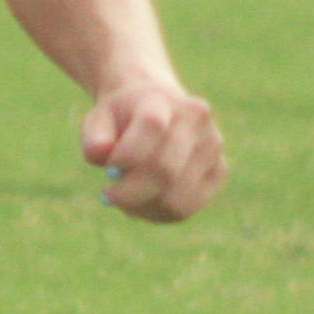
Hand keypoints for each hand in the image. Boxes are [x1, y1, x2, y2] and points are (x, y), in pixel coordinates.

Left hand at [80, 77, 225, 221]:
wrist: (156, 106)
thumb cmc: (122, 118)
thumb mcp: (98, 120)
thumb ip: (94, 137)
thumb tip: (100, 154)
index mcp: (163, 99)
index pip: (151, 127)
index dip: (126, 156)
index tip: (107, 170)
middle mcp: (197, 119)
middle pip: (164, 170)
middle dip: (130, 192)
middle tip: (108, 196)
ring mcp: (213, 145)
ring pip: (176, 198)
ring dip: (143, 207)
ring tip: (126, 197)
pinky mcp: (219, 170)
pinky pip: (187, 208)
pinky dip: (159, 213)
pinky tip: (145, 201)